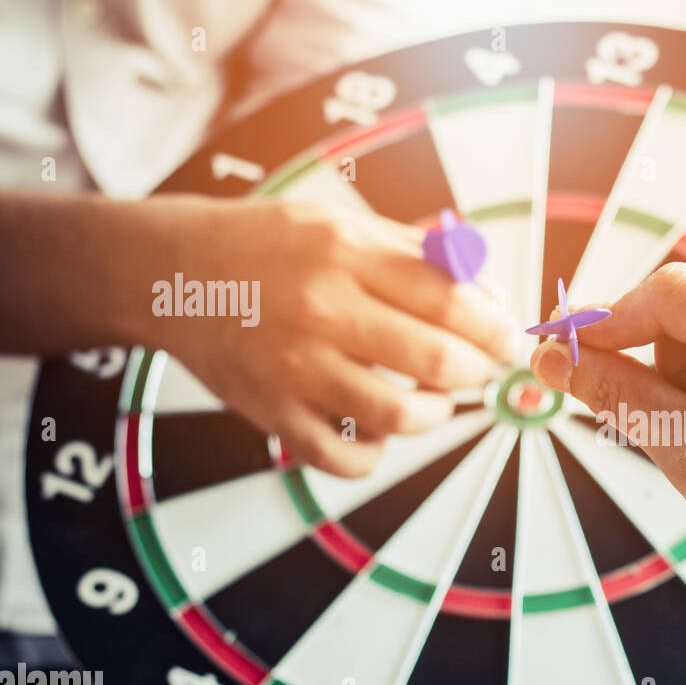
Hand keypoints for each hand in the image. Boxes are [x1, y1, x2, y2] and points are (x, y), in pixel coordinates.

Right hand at [134, 196, 513, 475]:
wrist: (172, 273)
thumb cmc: (268, 246)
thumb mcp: (342, 225)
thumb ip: (417, 255)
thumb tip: (490, 292)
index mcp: (346, 255)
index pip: (450, 301)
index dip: (497, 328)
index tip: (513, 340)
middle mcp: (322, 311)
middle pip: (437, 361)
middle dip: (479, 373)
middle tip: (482, 371)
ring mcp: (294, 368)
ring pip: (399, 416)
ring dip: (434, 414)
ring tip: (432, 399)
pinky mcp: (271, 413)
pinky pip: (345, 459)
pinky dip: (376, 453)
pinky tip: (377, 429)